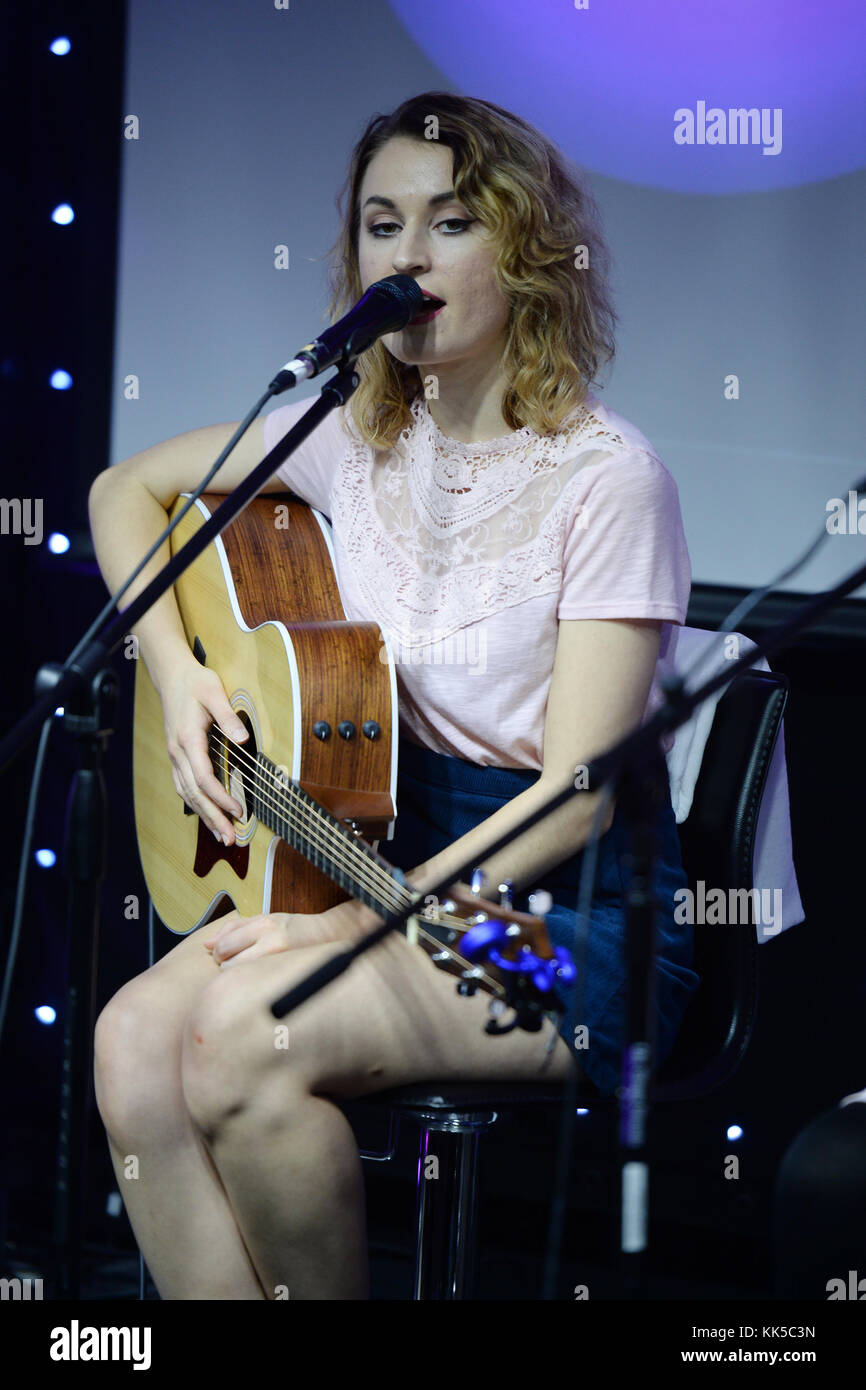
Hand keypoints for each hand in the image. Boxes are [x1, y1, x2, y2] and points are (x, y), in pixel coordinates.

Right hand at [160, 661, 248, 843]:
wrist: (172, 676)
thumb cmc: (195, 683)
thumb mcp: (215, 693)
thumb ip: (228, 717)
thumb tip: (243, 738)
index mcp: (188, 739)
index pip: (204, 778)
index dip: (220, 797)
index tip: (238, 810)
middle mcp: (178, 752)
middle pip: (194, 793)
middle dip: (212, 817)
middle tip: (229, 838)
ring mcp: (174, 755)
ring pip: (187, 793)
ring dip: (204, 815)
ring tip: (220, 834)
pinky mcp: (177, 755)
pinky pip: (183, 785)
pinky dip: (195, 803)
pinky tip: (205, 814)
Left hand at [202, 898, 384, 967]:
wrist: (333, 936)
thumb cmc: (297, 929)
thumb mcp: (267, 919)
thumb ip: (235, 929)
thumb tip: (206, 944)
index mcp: (265, 922)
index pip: (224, 943)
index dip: (219, 953)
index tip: (227, 956)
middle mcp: (270, 938)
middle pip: (225, 961)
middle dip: (225, 965)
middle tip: (238, 964)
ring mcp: (278, 957)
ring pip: (237, 975)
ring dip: (236, 976)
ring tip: (250, 973)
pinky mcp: (284, 971)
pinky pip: (253, 983)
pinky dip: (250, 984)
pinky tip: (259, 981)